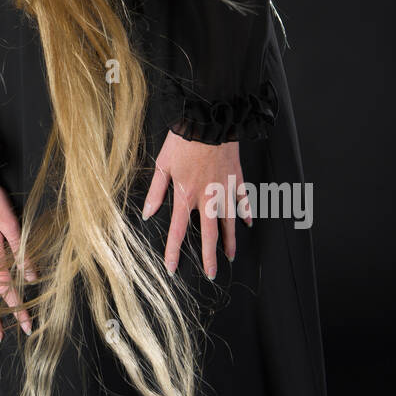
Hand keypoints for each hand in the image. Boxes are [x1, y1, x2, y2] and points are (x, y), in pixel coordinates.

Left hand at [141, 131, 250, 279]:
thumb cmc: (183, 141)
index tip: (173, 268)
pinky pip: (244, 200)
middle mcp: (207, 197)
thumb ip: (155, 192)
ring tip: (230, 256)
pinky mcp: (236, 178)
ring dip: (230, 240)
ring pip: (229, 222)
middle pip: (209, 234)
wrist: (208, 121)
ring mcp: (225, 189)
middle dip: (209, 257)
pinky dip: (246, 212)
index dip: (174, 251)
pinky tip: (247, 223)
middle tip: (212, 274)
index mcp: (186, 195)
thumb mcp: (162, 165)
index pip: (178, 230)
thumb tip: (147, 213)